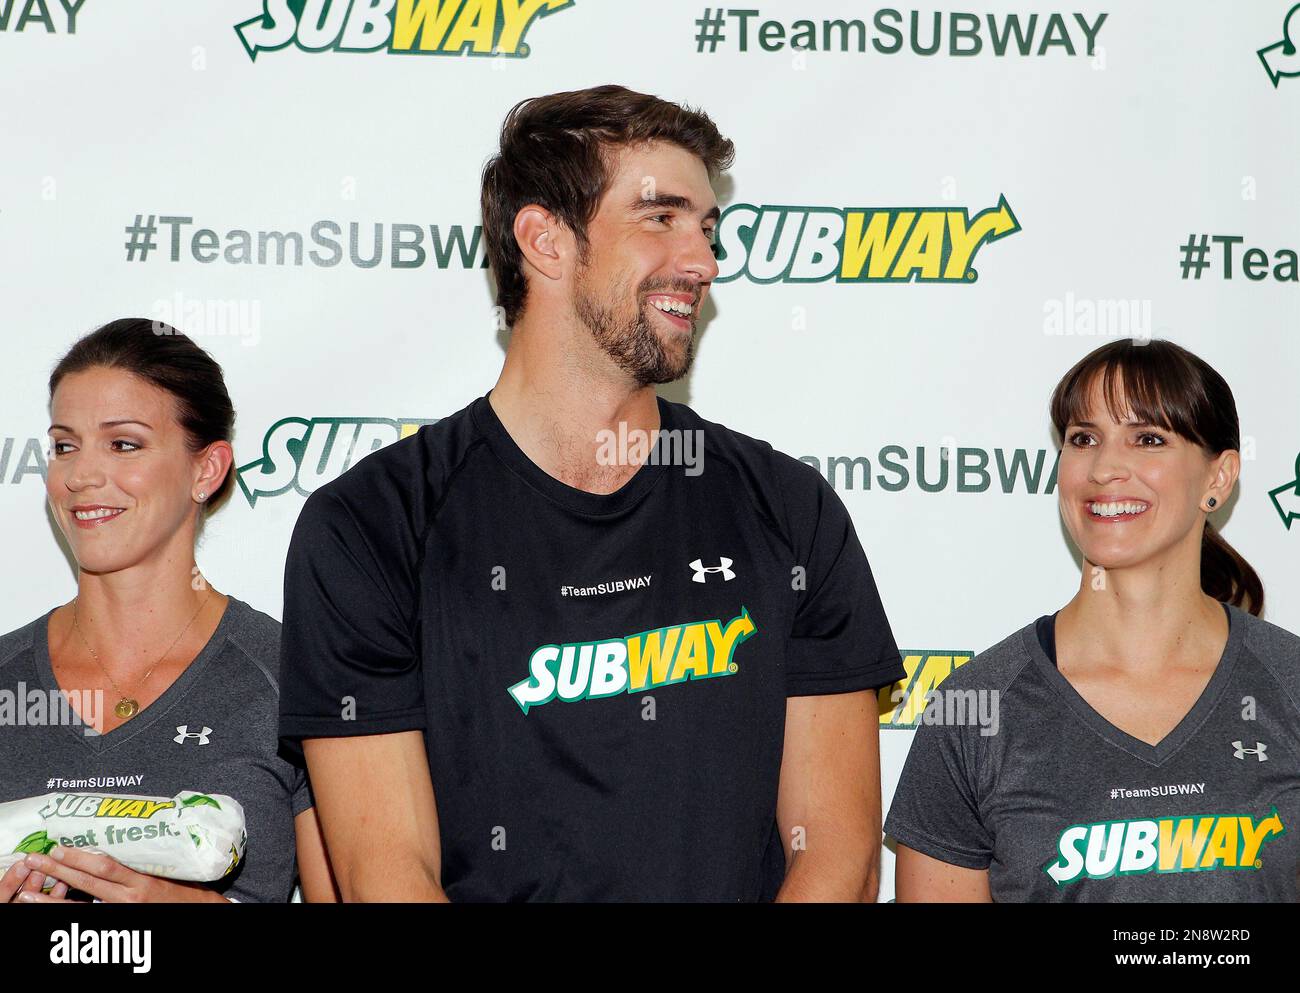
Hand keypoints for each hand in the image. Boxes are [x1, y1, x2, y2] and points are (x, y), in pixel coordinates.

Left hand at [14, 847, 227, 902]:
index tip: (58, 847)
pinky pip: (89, 917)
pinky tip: (51, 907)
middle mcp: (130, 899)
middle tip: (34, 859)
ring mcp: (123, 913)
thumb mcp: (168, 869)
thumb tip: (119, 840)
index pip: (106, 868)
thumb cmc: (187, 889)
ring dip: (51, 898)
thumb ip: (144, 859)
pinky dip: (68, 911)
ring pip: (80, 906)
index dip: (80, 858)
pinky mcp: (122, 922)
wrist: (199, 912)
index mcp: (143, 881)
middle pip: (87, 884)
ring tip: (27, 892)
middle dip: (58, 871)